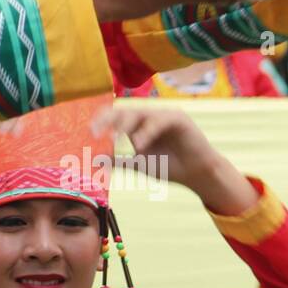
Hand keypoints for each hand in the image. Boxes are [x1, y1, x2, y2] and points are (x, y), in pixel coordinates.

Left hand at [92, 105, 256, 215]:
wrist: (197, 175)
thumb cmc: (170, 167)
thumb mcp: (140, 164)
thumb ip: (120, 161)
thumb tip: (96, 161)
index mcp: (138, 124)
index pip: (116, 116)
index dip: (102, 120)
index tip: (90, 132)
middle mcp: (149, 116)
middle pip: (125, 111)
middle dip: (109, 121)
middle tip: (97, 132)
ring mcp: (163, 115)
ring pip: (140, 114)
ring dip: (127, 126)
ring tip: (118, 140)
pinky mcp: (178, 118)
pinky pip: (158, 120)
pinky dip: (147, 131)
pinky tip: (139, 144)